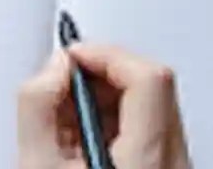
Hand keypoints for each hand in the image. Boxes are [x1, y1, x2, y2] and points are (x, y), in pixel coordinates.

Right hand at [18, 44, 190, 168]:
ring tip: (66, 124)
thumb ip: (38, 105)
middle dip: (100, 74)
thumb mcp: (37, 165)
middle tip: (63, 87)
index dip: (105, 54)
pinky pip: (150, 126)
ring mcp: (175, 164)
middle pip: (151, 84)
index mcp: (148, 156)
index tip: (72, 56)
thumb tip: (54, 66)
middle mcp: (173, 160)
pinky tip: (82, 141)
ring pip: (150, 103)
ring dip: (103, 98)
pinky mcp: (167, 168)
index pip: (148, 76)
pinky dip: (114, 121)